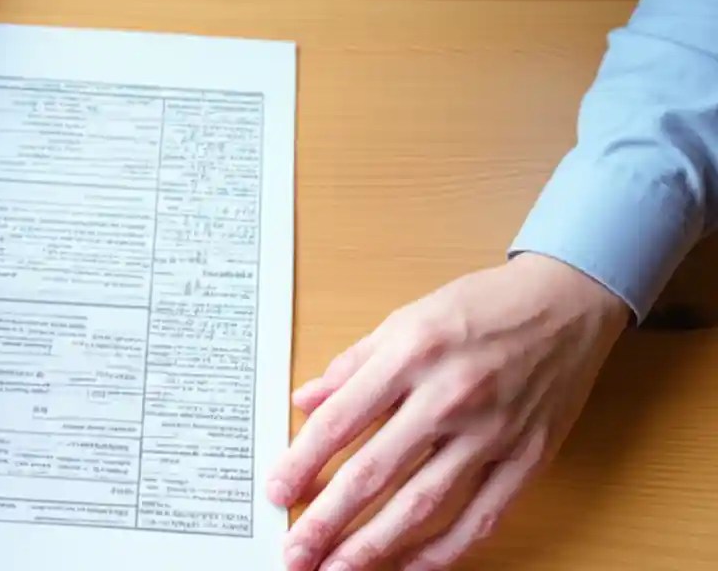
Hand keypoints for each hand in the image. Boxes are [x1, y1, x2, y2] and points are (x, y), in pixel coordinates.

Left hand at [268, 253, 630, 569]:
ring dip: (376, 545)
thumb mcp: (405, 319)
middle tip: (296, 553)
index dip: (303, 462)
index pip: (341, 421)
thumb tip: (304, 401)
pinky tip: (410, 567)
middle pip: (375, 471)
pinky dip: (446, 550)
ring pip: (423, 503)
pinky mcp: (528, 457)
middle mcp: (448, 396)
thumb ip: (352, 365)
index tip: (277, 493)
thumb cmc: (482, 307)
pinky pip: (482, 516)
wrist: (567, 301)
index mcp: (410, 355)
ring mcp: (492, 432)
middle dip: (328, 519)